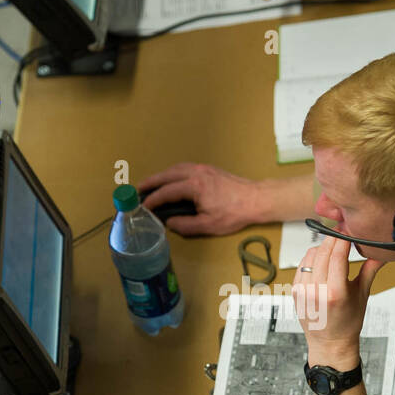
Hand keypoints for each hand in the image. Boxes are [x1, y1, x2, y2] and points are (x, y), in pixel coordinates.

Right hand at [138, 162, 262, 235]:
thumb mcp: (208, 225)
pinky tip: (170, 180)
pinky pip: (184, 168)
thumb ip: (185, 225)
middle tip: (137, 190)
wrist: (256, 199)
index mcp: (194, 186)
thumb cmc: (234, 213)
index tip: (143, 206)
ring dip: (161, 176)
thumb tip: (169, 223)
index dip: (153, 200)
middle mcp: (196, 173)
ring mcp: (203, 169)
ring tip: (150, 185)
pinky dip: (172, 173)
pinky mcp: (209, 169)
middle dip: (151, 182)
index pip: (167, 192)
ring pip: (175, 169)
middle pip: (166, 175)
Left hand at [291, 235, 383, 367]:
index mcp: (335, 293)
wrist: (330, 343)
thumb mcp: (363, 296)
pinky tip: (321, 260)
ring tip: (332, 248)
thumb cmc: (347, 323)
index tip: (347, 231)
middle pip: (322, 252)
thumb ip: (370, 270)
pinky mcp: (294, 291)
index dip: (342, 239)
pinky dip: (311, 259)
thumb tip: (381, 253)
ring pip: (310, 256)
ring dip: (321, 248)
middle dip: (332, 239)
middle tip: (341, 233)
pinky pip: (301, 266)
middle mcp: (316, 292)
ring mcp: (303, 291)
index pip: (337, 256)